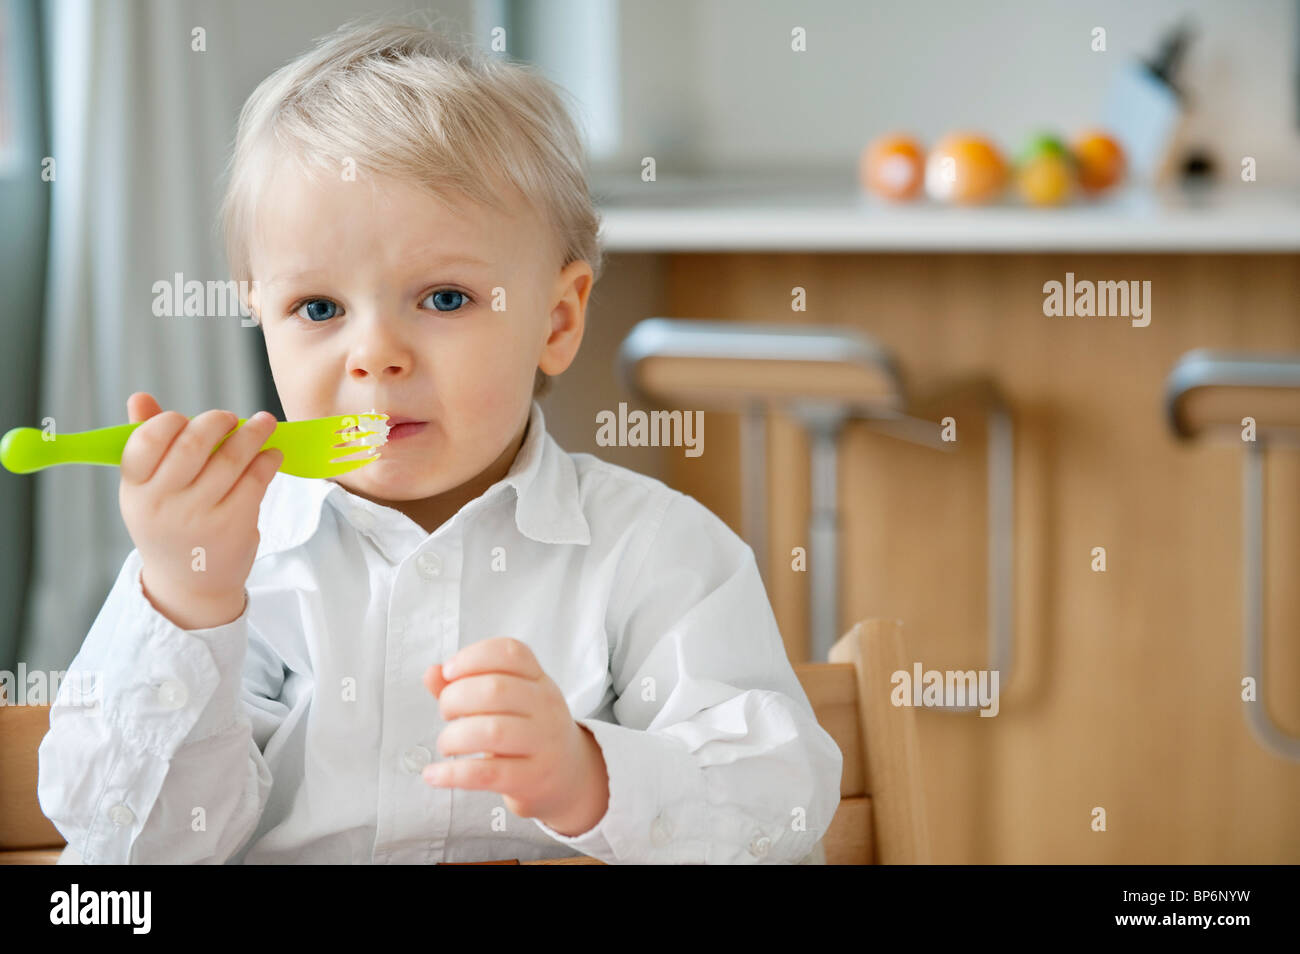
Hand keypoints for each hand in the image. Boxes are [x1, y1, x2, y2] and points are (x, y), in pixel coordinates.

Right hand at [119, 392, 281, 629]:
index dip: (169, 421)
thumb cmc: (169, 523)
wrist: (190, 583)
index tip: (185, 418)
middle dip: (217, 421)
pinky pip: (255, 480)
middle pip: (193, 444)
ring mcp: (199, 516)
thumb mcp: (148, 490)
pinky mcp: (233, 525)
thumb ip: (147, 443)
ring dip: (253, 433)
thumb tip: (139, 396)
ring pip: (231, 459)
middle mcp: (164, 503)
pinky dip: (268, 460)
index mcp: (136, 489)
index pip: (145, 441)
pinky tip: (272, 453)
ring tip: (264, 423)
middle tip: (230, 418)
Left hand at [422, 637, 609, 835]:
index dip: (473, 656)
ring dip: (454, 736)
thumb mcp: (507, 702)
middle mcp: (545, 706)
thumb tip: (431, 672)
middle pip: (495, 690)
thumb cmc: (526, 731)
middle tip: (446, 713)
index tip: (449, 672)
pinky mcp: (532, 778)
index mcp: (538, 679)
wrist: (570, 775)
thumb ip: (466, 684)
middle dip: (455, 698)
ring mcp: (542, 743)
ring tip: (446, 744)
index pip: (511, 652)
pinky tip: (434, 775)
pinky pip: (488, 774)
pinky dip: (454, 774)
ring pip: (492, 731)